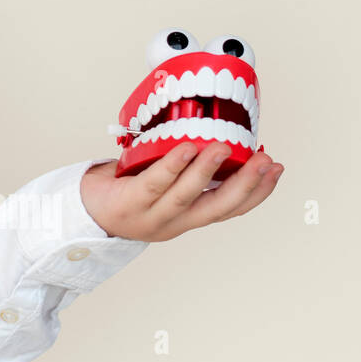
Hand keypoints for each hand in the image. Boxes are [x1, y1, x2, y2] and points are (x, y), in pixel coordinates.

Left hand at [79, 142, 283, 240]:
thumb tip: (218, 140)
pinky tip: (186, 148)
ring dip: (209, 170)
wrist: (84, 212)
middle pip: (218, 207)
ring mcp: (153, 214)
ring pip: (187, 194)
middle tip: (264, 160)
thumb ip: (189, 174)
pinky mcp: (130, 202)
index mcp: (188, 218)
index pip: (231, 209)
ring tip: (223, 148)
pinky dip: (173, 165)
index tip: (276, 169)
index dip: (258, 192)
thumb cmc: (126, 193)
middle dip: (245, 184)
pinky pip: (156, 182)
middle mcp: (175, 222)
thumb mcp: (165, 189)